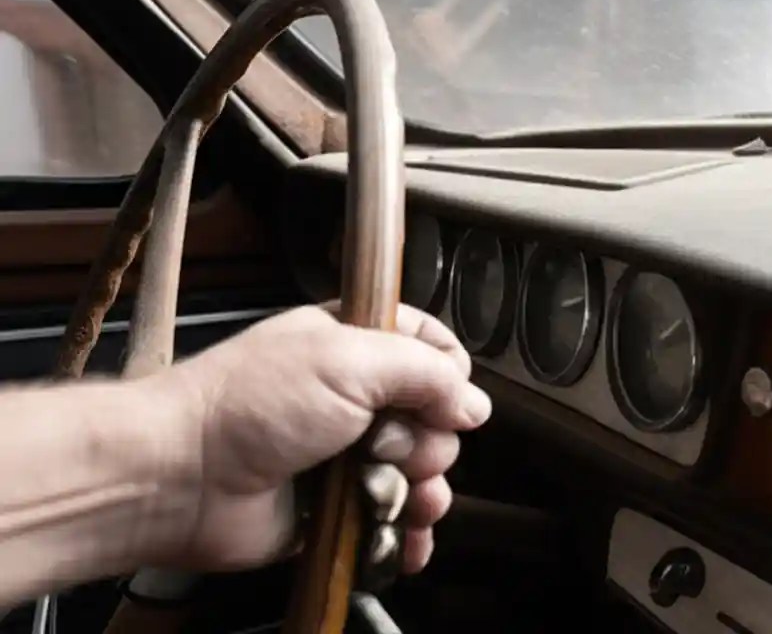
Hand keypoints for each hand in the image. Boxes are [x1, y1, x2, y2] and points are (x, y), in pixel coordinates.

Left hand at [157, 304, 487, 572]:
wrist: (181, 478)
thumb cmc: (248, 405)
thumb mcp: (348, 360)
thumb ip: (425, 373)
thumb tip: (475, 404)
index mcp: (352, 343)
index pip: (427, 344)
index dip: (448, 371)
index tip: (446, 393)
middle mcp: (352, 397)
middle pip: (434, 418)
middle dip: (427, 441)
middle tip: (386, 447)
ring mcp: (344, 454)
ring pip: (419, 474)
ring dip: (421, 492)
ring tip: (392, 498)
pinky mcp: (334, 507)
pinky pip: (391, 522)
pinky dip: (406, 536)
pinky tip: (407, 541)